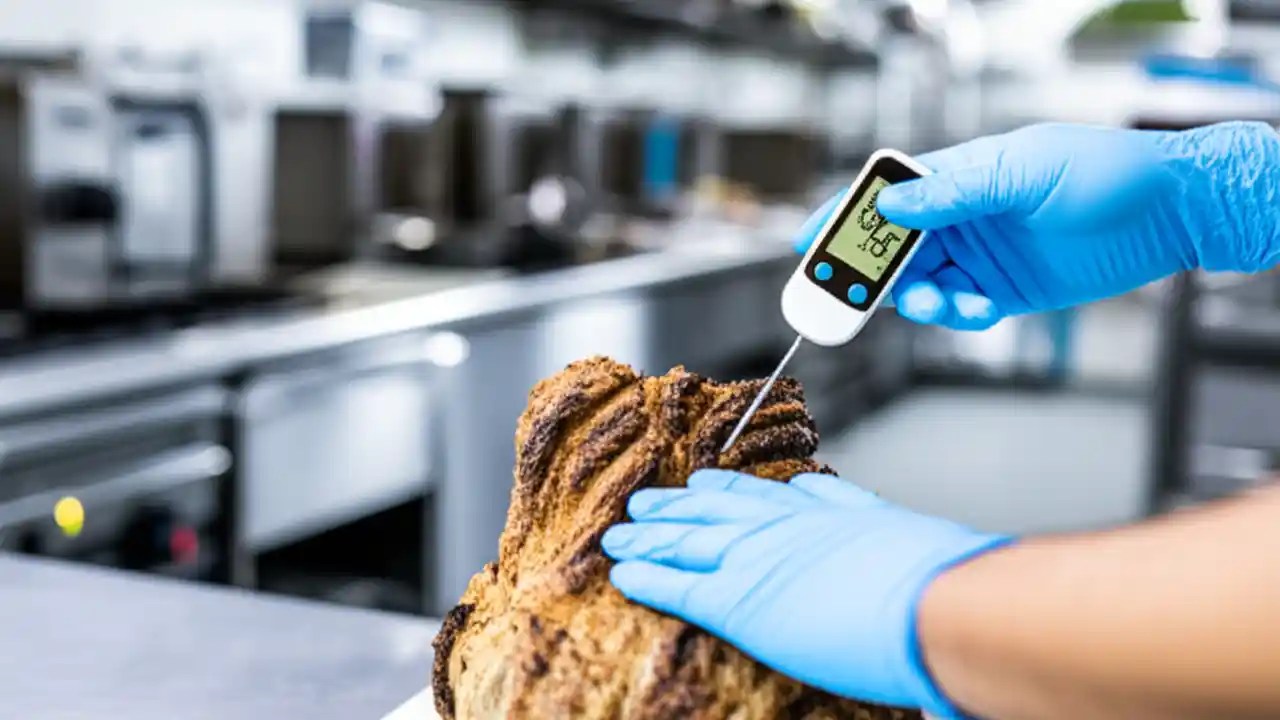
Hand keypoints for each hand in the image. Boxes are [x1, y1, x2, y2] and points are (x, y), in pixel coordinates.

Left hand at [602, 469, 1011, 716]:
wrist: (937, 600)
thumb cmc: (940, 580)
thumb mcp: (906, 534)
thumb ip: (871, 520)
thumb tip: (854, 509)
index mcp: (824, 513)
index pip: (764, 496)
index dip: (728, 490)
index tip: (706, 482)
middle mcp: (783, 526)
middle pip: (715, 511)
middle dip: (677, 508)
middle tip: (647, 503)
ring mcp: (756, 559)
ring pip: (685, 541)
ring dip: (649, 537)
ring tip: (622, 534)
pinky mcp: (737, 601)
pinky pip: (677, 586)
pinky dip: (646, 578)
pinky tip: (623, 575)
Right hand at [796, 121, 1279, 329]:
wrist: (1170, 213)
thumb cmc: (1105, 173)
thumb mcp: (1024, 173)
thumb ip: (956, 192)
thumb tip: (897, 203)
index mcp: (960, 176)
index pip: (886, 195)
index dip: (845, 216)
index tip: (809, 241)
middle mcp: (962, 216)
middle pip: (893, 247)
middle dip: (868, 273)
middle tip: (846, 296)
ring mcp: (981, 255)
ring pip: (922, 284)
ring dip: (919, 299)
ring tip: (938, 302)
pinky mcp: (1003, 290)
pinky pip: (960, 310)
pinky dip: (958, 316)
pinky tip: (977, 309)